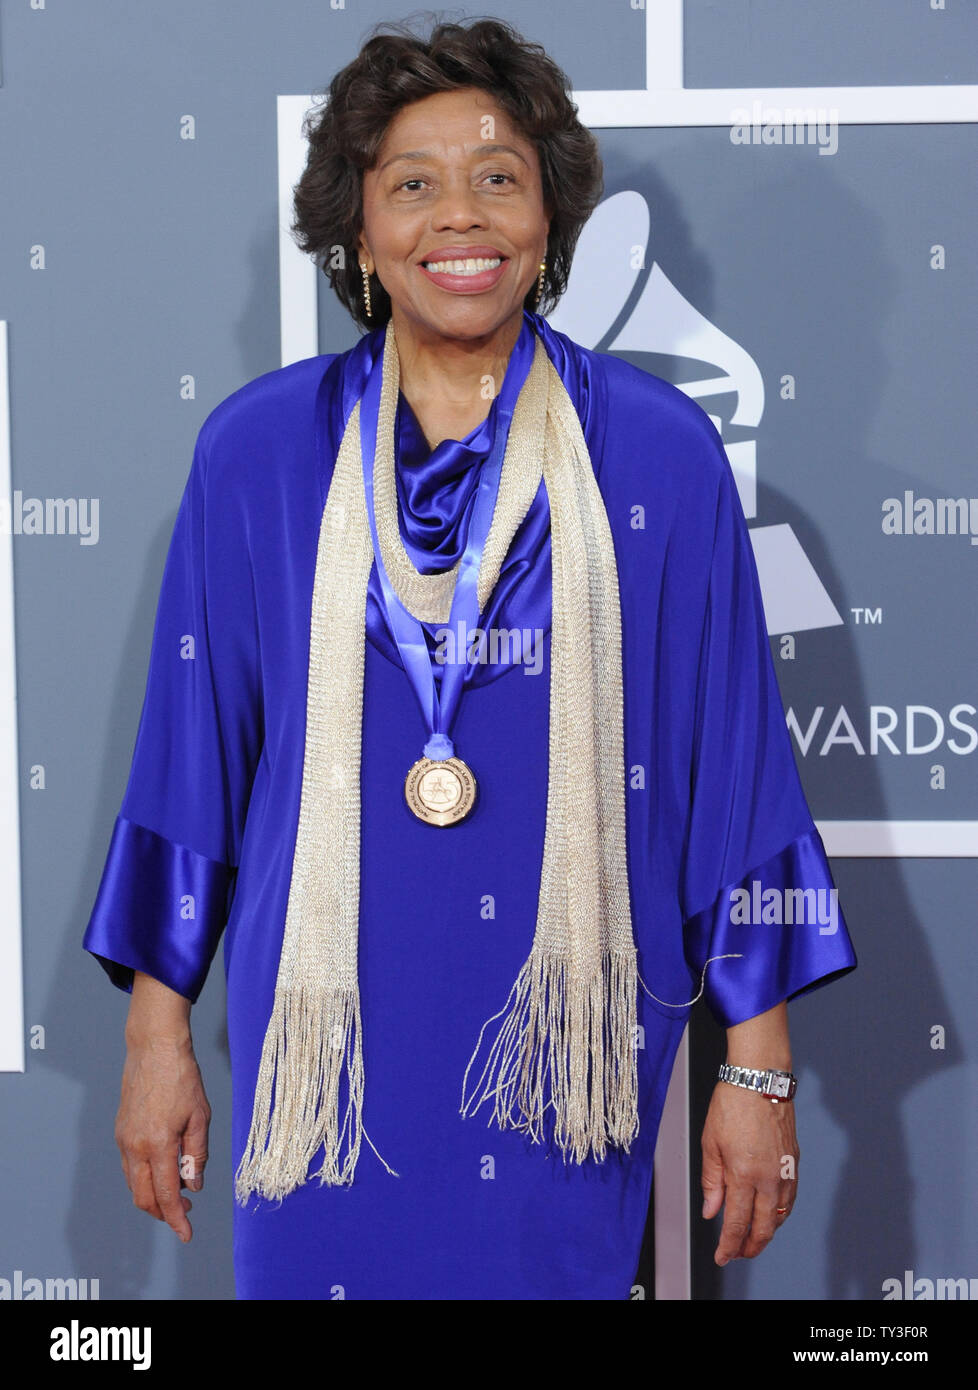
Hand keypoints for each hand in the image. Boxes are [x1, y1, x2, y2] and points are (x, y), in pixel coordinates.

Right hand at [116, 973, 209, 1242]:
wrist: (153, 1048)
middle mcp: (135, 1146)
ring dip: (153, 1195)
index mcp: (158, 1144)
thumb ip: (197, 1154)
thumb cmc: (182, 1077)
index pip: (165, 1194)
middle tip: (185, 1213)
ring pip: (133, 1183)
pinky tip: (162, 1171)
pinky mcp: (120, 1130)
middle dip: (163, 1212)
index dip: (176, 1219)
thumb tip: (194, 1184)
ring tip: (179, 1192)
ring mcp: (124, 1139)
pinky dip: (144, 1177)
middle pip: (143, 1197)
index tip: (187, 1234)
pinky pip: (129, 1166)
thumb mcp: (200, 1116)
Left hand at [700, 1080, 797, 1264]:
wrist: (760, 1079)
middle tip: (737, 1254)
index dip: (729, 1246)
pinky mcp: (794, 1162)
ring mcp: (785, 1171)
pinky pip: (789, 1199)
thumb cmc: (732, 1105)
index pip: (737, 1223)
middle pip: (763, 1228)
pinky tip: (770, 1214)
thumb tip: (711, 1211)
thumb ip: (712, 1181)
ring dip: (766, 1233)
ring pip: (779, 1217)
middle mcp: (769, 1178)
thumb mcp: (710, 1143)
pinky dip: (779, 1214)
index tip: (722, 1256)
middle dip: (750, 1247)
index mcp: (743, 1174)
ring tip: (751, 1238)